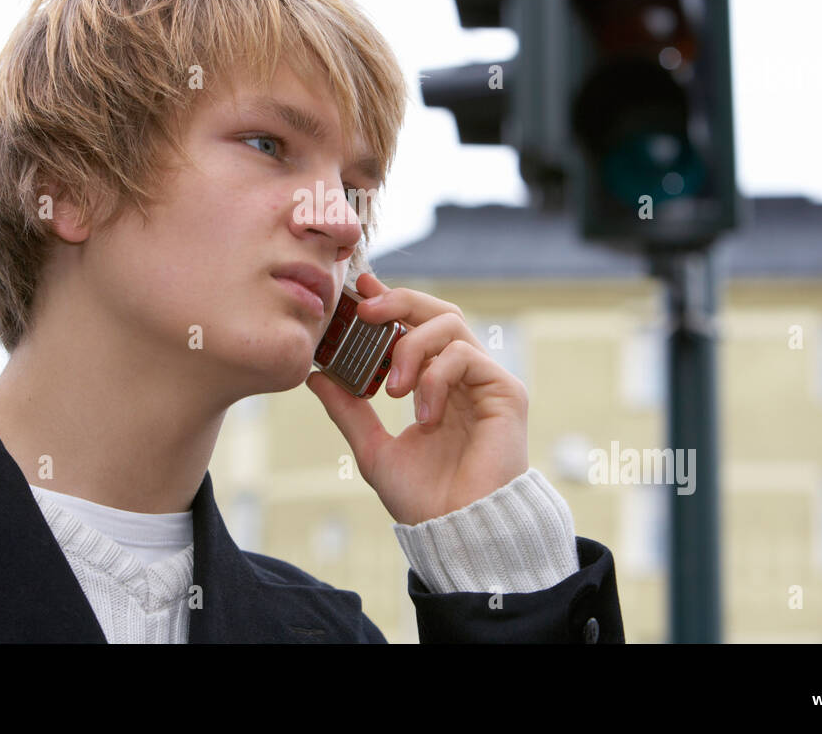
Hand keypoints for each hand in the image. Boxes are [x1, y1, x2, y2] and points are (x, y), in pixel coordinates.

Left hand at [305, 272, 529, 525]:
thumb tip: (316, 375)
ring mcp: (486, 380)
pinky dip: (435, 377)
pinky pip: (465, 356)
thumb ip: (349, 410)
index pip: (416, 324)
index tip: (359, 291)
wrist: (456, 531)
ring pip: (450, 324)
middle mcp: (464, 374)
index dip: (390, 301)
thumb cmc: (423, 497)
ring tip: (391, 390)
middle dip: (400, 302)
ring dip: (411, 347)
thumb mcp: (373, 448)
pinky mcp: (505, 391)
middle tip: (368, 313)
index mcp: (435, 382)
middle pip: (438, 310)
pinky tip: (424, 414)